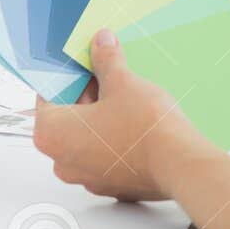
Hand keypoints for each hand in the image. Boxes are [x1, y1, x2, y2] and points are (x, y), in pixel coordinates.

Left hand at [33, 29, 201, 201]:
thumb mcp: (122, 82)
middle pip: (68, 118)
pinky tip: (136, 125)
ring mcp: (87, 177)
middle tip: (110, 77)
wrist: (179, 162)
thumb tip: (101, 44)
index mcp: (52, 134)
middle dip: (88, 95)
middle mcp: (62, 161)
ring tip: (127, 100)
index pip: (50, 96)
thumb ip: (106, 60)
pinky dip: (115, 140)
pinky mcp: (111, 184)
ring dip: (101, 119)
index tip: (86, 64)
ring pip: (86, 139)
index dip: (70, 75)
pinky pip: (106, 156)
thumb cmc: (144, 128)